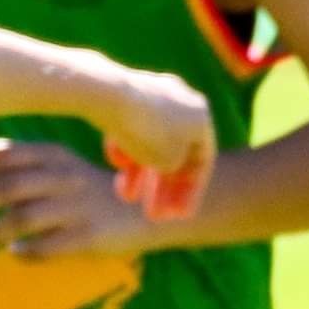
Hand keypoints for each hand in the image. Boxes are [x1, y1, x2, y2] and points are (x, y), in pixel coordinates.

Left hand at [0, 135, 157, 259]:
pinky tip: (13, 253)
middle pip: (5, 187)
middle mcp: (64, 176)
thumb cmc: (90, 190)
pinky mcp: (89, 236)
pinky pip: (46, 246)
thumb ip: (22, 166)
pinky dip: (24, 251)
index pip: (3, 154)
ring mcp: (77, 206)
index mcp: (54, 154)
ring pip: (20, 219)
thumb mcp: (61, 166)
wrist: (147, 211)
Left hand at [81, 66, 212, 208]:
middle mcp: (182, 100)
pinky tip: (115, 160)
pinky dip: (126, 147)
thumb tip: (167, 167)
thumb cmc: (144, 131)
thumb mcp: (168, 163)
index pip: (202, 161)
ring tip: (125, 195)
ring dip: (140, 171)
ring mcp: (154, 93)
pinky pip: (131, 127)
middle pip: (175, 152)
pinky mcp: (127, 92)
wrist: (106, 93)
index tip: (178, 216)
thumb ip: (175, 170)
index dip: (191, 192)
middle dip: (163, 186)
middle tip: (152, 215)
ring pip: (151, 142)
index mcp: (201, 116)